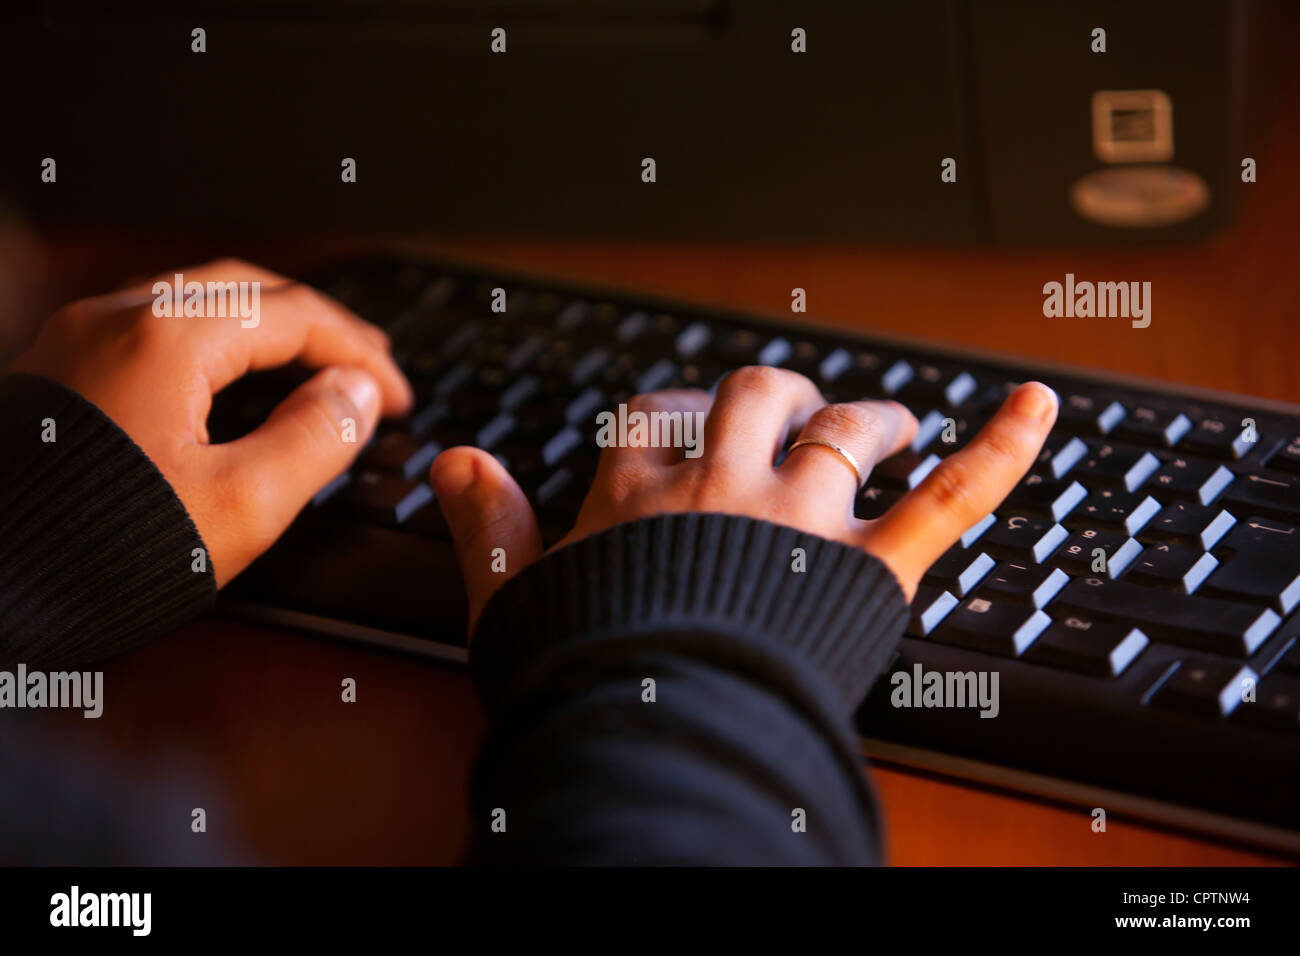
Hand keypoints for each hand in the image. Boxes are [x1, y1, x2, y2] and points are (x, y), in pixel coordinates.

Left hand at [8, 259, 411, 585]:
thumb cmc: (94, 554)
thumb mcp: (238, 508)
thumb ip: (313, 439)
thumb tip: (355, 396)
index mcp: (165, 340)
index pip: (295, 317)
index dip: (360, 355)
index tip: (396, 399)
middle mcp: (116, 319)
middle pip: (248, 288)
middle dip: (318, 324)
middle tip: (366, 367)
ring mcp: (76, 339)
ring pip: (197, 299)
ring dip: (266, 324)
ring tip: (311, 364)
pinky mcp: (56, 371)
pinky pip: (153, 326)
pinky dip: (216, 339)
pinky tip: (232, 377)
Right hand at [432, 366, 1057, 633]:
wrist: (659, 735)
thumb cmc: (585, 675)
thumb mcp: (510, 597)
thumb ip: (486, 524)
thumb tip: (453, 462)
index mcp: (640, 489)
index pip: (657, 414)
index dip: (671, 411)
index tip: (677, 423)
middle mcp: (725, 483)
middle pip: (754, 397)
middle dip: (774, 396)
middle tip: (792, 411)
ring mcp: (803, 520)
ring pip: (845, 431)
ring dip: (869, 416)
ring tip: (887, 422)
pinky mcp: (870, 571)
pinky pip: (946, 499)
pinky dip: (999, 450)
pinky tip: (1037, 405)